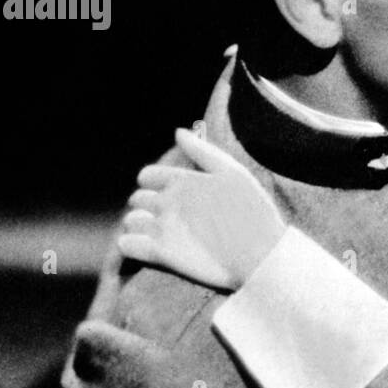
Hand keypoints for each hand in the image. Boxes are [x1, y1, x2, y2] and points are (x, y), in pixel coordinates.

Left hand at [117, 128, 288, 290]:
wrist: (260, 256)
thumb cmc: (253, 213)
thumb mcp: (235, 173)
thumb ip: (202, 151)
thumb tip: (178, 132)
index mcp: (183, 180)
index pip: (147, 176)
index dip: (155, 184)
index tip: (170, 195)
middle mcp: (168, 201)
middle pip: (138, 199)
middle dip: (148, 205)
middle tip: (169, 218)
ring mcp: (163, 227)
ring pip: (131, 221)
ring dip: (140, 226)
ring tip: (159, 234)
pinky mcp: (161, 253)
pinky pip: (127, 245)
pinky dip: (132, 246)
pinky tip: (148, 249)